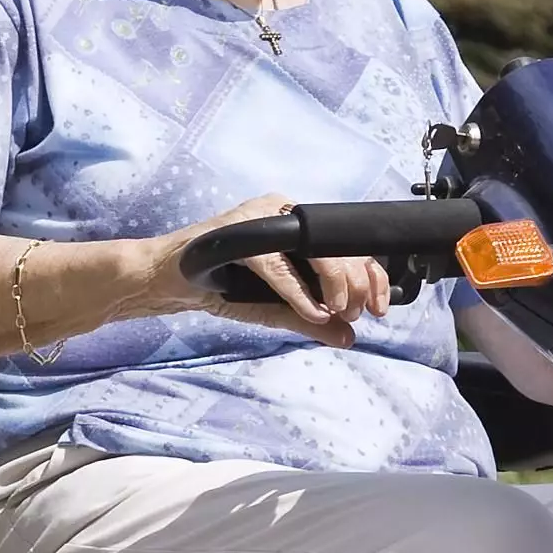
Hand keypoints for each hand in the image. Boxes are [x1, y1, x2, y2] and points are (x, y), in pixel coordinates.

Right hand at [133, 194, 386, 346]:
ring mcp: (263, 217)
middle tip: (351, 314)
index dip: (372, 277)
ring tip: (333, 312)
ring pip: (317, 249)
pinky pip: (279, 265)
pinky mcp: (241, 231)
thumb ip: (312, 320)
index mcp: (299, 229)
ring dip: (334, 286)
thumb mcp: (277, 308)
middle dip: (355, 287)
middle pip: (339, 247)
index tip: (379, 309)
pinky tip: (312, 313)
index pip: (348, 246)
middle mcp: (286, 215)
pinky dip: (298, 294)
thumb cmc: (223, 287)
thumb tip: (350, 337)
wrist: (172, 281)